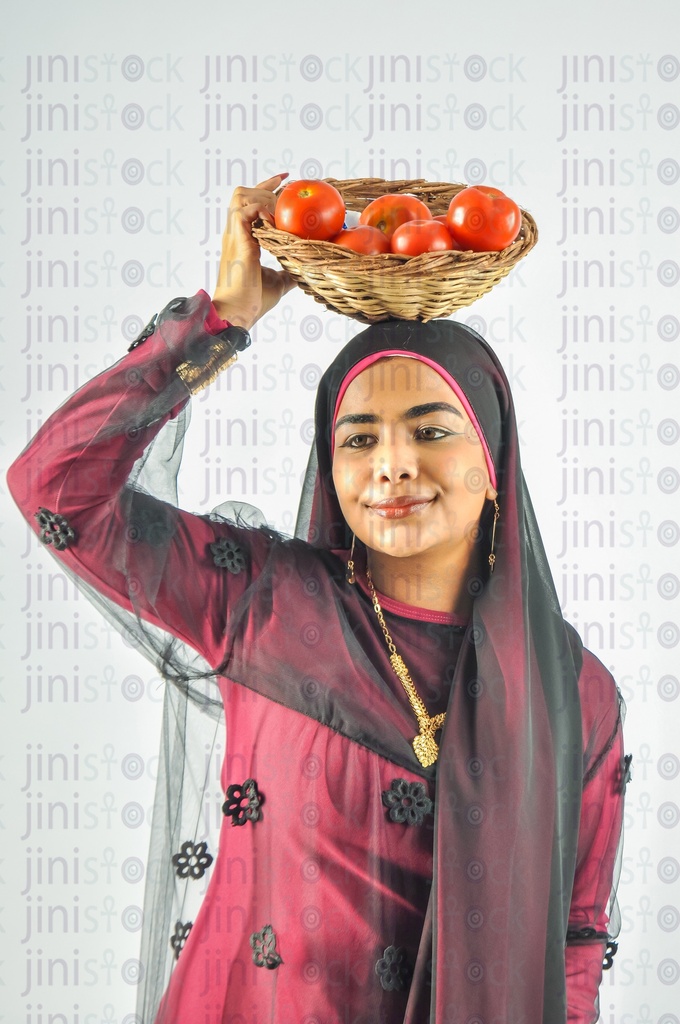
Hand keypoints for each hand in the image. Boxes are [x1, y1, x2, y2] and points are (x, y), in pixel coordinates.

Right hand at [212, 174, 295, 329]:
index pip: (249, 204)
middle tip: (286, 196)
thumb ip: (287, 271)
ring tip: (279, 212)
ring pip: (240, 195)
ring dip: (263, 197)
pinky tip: (275, 222)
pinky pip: (245, 211)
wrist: (239, 311)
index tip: (285, 181)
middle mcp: (235, 233)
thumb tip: (302, 268)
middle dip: (265, 187)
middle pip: (242, 192)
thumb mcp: (278, 281)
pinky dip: (260, 211)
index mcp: (242, 239)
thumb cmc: (253, 299)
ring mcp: (234, 235)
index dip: (266, 188)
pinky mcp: (238, 241)